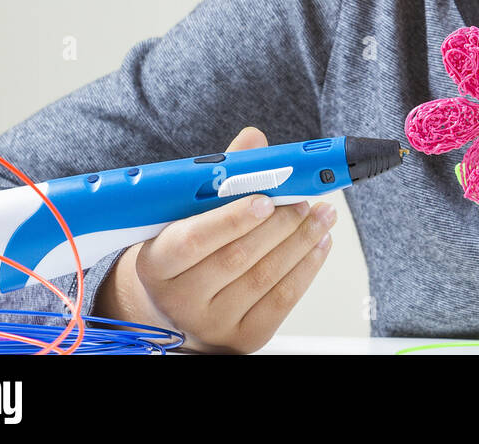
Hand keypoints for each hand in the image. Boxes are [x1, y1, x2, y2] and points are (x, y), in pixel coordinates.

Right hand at [95, 126, 337, 352]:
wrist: (177, 308)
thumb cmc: (186, 250)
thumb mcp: (187, 213)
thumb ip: (220, 176)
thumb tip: (253, 139)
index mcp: (156, 263)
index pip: (192, 241)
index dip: (231, 219)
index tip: (265, 198)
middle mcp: (179, 300)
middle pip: (237, 259)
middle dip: (279, 224)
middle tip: (305, 199)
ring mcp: (212, 324)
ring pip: (265, 278)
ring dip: (301, 241)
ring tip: (322, 215)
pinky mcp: (243, 338)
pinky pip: (282, 300)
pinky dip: (307, 267)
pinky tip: (319, 243)